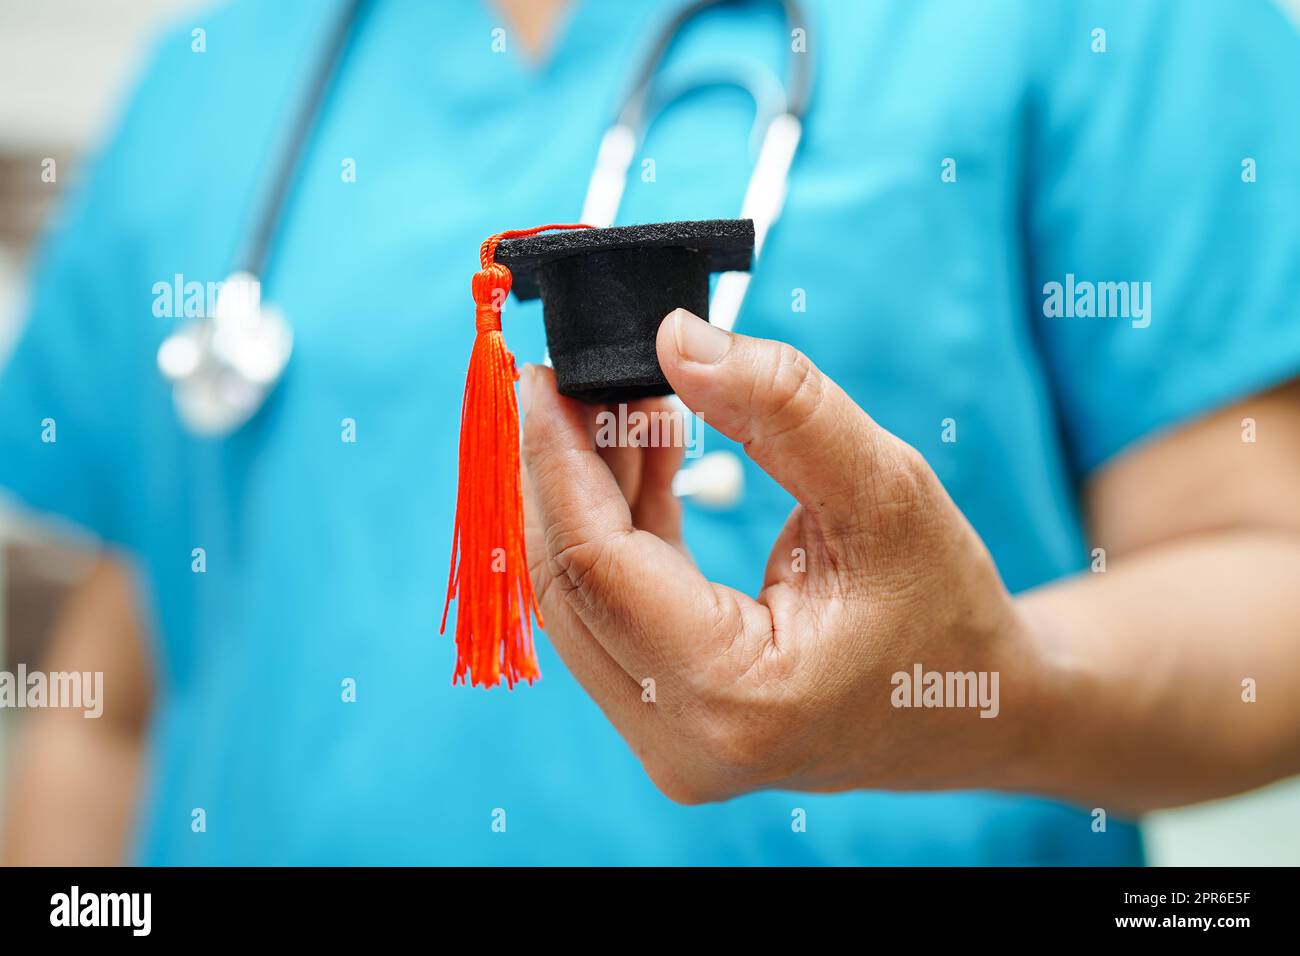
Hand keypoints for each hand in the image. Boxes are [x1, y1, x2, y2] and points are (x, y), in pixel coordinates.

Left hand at [520, 308, 1046, 802]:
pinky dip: (617, 530)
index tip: (540, 376)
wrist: (978, 709)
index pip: (597, 564)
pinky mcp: (665, 720)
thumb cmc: (947, 608)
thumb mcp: (884, 489)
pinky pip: (609, 612)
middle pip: (570, 584)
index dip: (558, 461)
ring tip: (625, 404)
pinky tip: (643, 456)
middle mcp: (680, 742)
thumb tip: (673, 338)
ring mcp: (666, 742)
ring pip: (579, 598)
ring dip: (587, 495)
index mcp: (735, 698)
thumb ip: (780, 406)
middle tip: (572, 377)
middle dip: (560, 470)